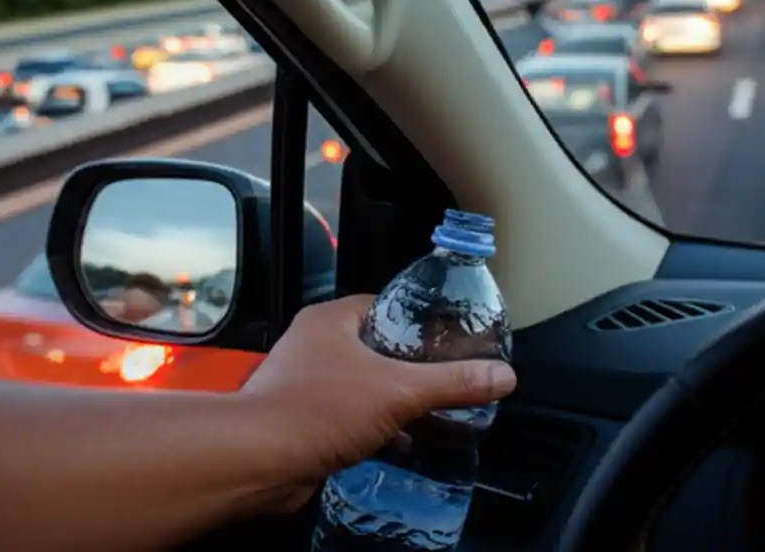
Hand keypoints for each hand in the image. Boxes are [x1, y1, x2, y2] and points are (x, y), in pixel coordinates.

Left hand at [239, 295, 516, 509]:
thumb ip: (453, 382)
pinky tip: (401, 443)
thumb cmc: (320, 409)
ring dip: (393, 401)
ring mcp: (304, 382)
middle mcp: (314, 344)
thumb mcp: (400, 391)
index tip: (451, 339)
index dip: (420, 321)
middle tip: (447, 381)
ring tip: (431, 414)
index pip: (386, 305)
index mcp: (331, 319)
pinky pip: (347, 416)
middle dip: (410, 367)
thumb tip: (504, 376)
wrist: (260, 459)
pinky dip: (374, 427)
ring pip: (361, 385)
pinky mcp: (301, 419)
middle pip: (375, 347)